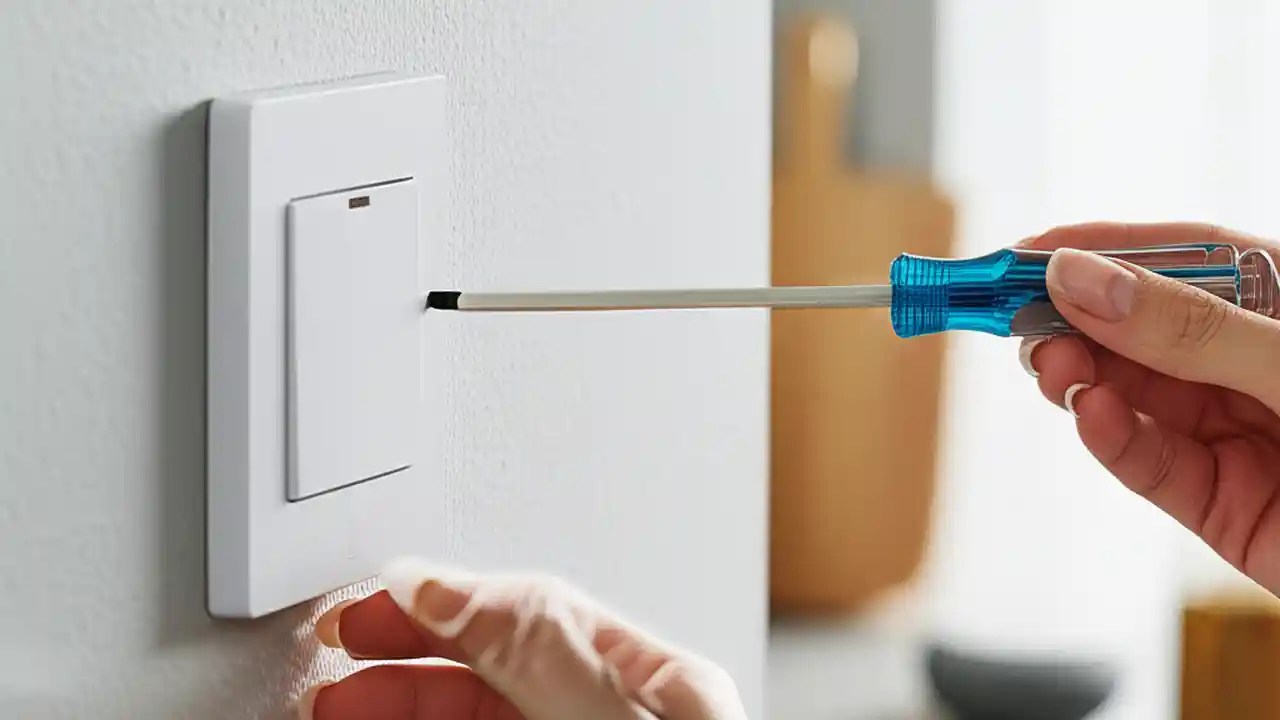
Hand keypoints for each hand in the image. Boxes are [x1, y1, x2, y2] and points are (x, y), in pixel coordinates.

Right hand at [298, 559, 745, 719]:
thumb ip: (537, 652)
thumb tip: (446, 588)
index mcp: (651, 691)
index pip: (536, 620)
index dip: (448, 604)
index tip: (370, 613)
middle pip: (489, 679)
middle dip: (404, 668)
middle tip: (336, 670)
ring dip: (398, 716)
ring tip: (334, 714)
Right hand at [1018, 223, 1279, 593]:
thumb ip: (1190, 327)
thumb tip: (1085, 279)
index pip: (1174, 256)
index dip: (1096, 247)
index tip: (1024, 250)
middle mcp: (1249, 361)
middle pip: (1135, 326)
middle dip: (1074, 318)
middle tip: (1016, 315)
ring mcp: (1231, 430)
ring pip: (1128, 393)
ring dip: (1080, 378)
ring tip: (1053, 368)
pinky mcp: (1218, 501)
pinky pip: (1147, 461)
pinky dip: (1109, 439)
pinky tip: (1091, 415)